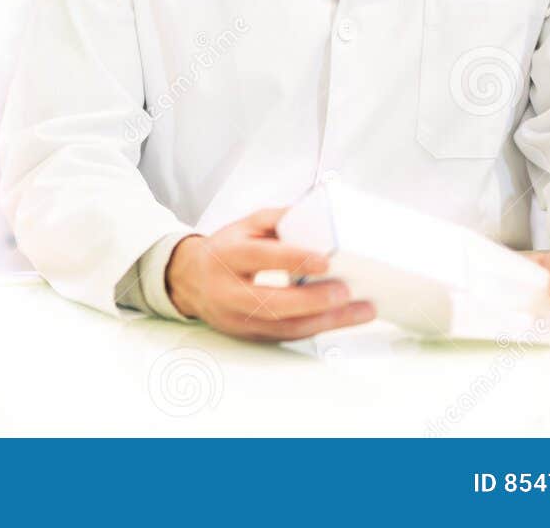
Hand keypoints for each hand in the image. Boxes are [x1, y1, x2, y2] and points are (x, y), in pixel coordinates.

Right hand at [165, 207, 375, 341]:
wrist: (191, 280)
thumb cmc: (224, 251)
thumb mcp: (245, 225)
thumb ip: (277, 218)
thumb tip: (314, 214)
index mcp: (226, 256)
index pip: (258, 258)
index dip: (291, 259)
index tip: (324, 260)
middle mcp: (228, 291)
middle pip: (272, 302)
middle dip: (313, 300)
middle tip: (345, 291)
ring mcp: (237, 318)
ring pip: (284, 327)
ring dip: (326, 321)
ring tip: (359, 310)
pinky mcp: (249, 336)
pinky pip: (287, 336)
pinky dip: (317, 328)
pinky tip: (340, 319)